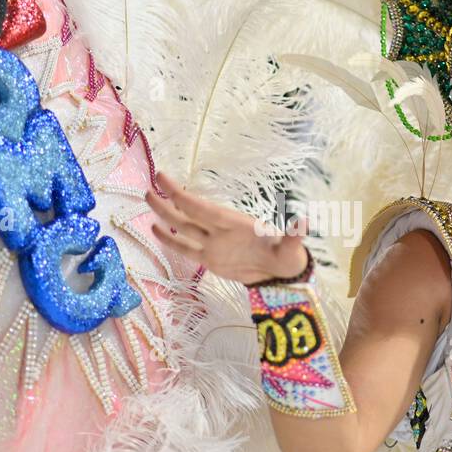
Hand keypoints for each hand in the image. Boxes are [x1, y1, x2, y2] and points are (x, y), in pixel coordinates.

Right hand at [145, 170, 309, 285]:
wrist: (282, 273)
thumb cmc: (287, 256)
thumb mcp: (291, 249)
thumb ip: (293, 236)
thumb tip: (304, 222)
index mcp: (234, 223)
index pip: (201, 208)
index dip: (182, 194)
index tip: (165, 178)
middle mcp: (219, 231)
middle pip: (188, 213)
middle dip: (170, 199)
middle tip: (150, 184)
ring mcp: (213, 244)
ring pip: (183, 228)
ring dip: (166, 215)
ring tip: (148, 199)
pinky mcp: (210, 259)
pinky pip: (186, 248)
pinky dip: (171, 240)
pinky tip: (156, 230)